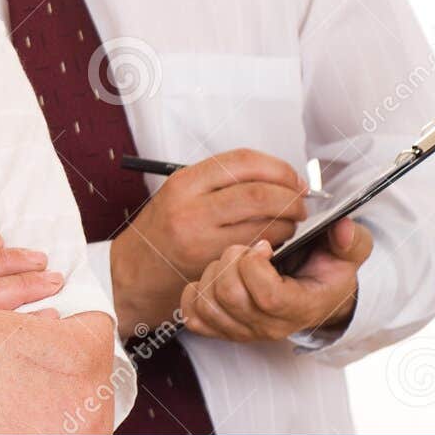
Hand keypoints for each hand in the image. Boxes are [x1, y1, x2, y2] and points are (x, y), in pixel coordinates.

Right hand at [111, 148, 306, 331]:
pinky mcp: (214, 264)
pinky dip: (276, 243)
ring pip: (266, 223)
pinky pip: (258, 248)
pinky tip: (272, 242)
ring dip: (289, 222)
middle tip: (300, 203)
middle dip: (292, 197)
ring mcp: (202, 238)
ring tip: (288, 223)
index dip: (278, 168)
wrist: (134, 272)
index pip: (244, 162)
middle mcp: (192, 207)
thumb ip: (221, 182)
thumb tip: (276, 176)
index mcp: (186, 182)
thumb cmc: (162, 232)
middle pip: (261, 192)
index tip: (292, 178)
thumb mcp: (181, 194)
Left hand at [179, 218, 372, 341]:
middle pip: (231, 295)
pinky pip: (193, 314)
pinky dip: (195, 292)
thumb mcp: (346, 253)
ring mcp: (244, 331)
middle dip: (231, 261)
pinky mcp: (222, 329)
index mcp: (300, 307)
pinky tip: (213, 277)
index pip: (267, 296)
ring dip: (213, 273)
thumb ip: (351, 240)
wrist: (312, 295)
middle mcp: (271, 326)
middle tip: (244, 248)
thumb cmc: (325, 271)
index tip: (262, 245)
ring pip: (208, 302)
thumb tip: (343, 228)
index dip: (256, 265)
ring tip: (230, 262)